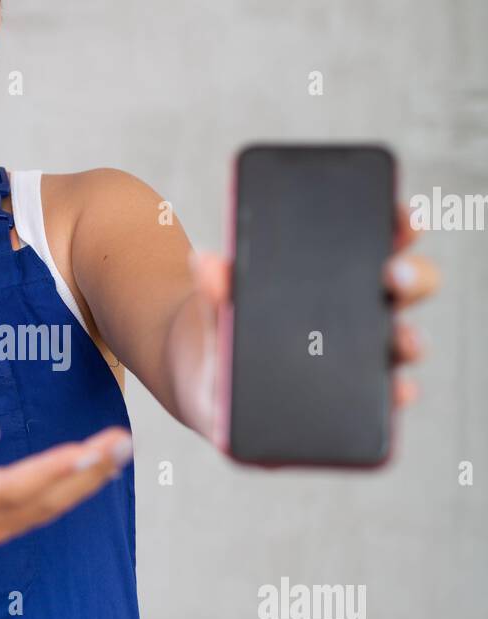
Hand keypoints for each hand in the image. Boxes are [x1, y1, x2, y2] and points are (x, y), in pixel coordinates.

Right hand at [0, 418, 134, 567]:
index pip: (9, 489)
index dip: (48, 473)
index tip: (83, 451)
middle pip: (44, 499)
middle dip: (86, 471)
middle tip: (121, 442)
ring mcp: (3, 528)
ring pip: (55, 505)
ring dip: (92, 477)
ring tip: (122, 446)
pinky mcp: (14, 526)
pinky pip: (53, 507)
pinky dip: (82, 487)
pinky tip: (104, 465)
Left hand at [184, 199, 440, 436]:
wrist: (204, 379)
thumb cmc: (222, 325)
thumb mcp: (215, 302)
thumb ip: (215, 285)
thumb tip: (205, 263)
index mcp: (335, 273)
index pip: (380, 239)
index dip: (400, 226)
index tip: (407, 217)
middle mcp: (361, 311)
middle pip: (406, 287)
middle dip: (413, 277)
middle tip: (395, 274)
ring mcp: (361, 355)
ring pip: (403, 343)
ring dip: (412, 340)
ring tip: (404, 340)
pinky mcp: (352, 401)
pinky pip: (386, 398)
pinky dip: (399, 394)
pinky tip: (400, 392)